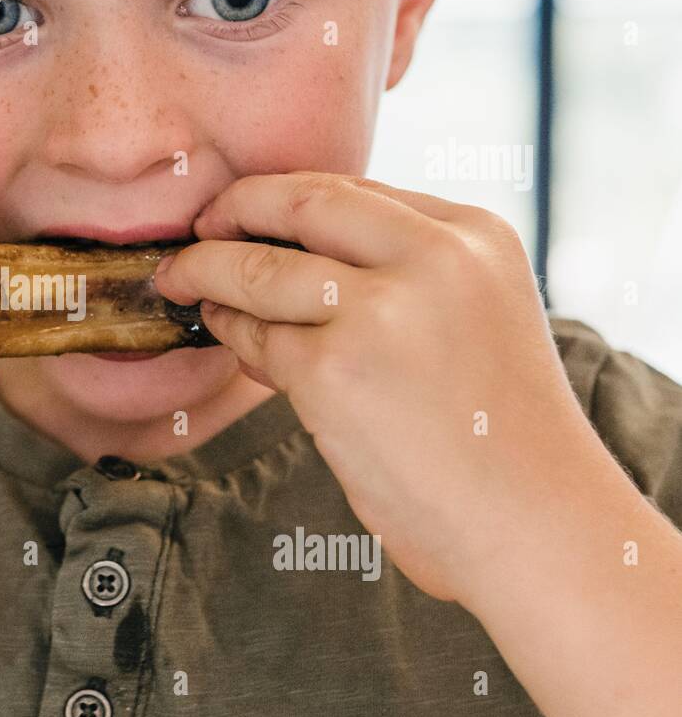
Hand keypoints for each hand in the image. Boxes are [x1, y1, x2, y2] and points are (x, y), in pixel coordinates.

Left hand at [153, 172, 613, 604]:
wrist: (535, 527)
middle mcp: (434, 257)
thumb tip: (297, 254)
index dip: (284, 197)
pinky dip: (231, 334)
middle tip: (195, 229)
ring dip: (206, 272)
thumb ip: (407, 274)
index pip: (355, 189)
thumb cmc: (501, 437)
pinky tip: (225, 338)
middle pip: (301, 204)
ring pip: (259, 270)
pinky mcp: (334, 369)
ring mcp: (381, 311)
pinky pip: (258, 337)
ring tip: (182, 283)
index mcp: (476, 235)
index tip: (244, 210)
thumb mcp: (476, 318)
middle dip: (232, 211)